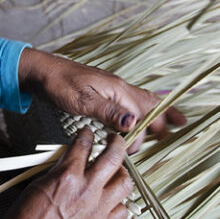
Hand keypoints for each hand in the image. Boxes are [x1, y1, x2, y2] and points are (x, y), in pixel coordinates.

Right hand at [0, 127, 132, 218]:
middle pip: (114, 157)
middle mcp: (86, 191)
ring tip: (116, 172)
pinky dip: (118, 203)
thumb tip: (72, 158)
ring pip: (125, 183)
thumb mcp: (39, 183)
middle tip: (115, 141)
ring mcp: (97, 211)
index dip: (88, 134)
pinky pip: (122, 210)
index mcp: (67, 176)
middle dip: (117, 143)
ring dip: (121, 173)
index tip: (89, 133)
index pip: (85, 144)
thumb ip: (60, 168)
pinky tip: (110, 201)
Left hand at [19, 49, 186, 151]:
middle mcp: (120, 88)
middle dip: (164, 118)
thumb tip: (134, 123)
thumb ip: (108, 112)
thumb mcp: (82, 101)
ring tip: (168, 125)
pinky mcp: (104, 92)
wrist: (42, 72)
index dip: (147, 132)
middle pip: (150, 104)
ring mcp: (112, 89)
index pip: (143, 114)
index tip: (146, 146)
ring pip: (142, 101)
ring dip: (155, 113)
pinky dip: (141, 110)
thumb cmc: (59, 85)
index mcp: (119, 90)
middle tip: (177, 131)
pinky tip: (137, 117)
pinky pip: (131, 101)